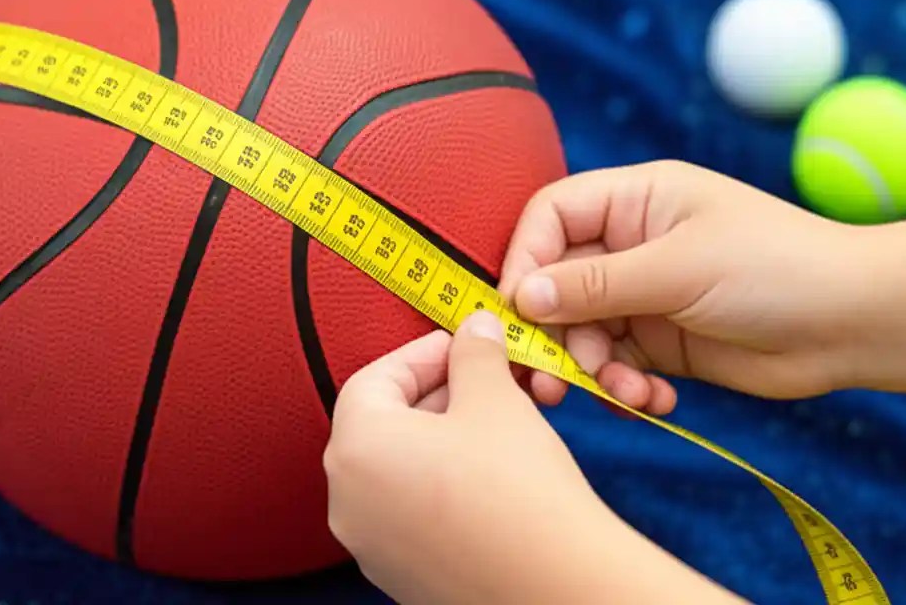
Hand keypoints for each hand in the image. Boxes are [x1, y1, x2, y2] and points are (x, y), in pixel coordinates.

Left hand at [324, 310, 742, 604]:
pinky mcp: (400, 575)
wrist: (557, 585)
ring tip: (495, 424)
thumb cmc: (520, 490)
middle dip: (437, 395)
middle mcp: (348, 502)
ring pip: (398, 470)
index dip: (423, 353)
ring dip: (440, 439)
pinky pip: (410, 513)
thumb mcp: (496, 400)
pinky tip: (490, 477)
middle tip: (485, 378)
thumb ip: (474, 353)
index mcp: (355, 450)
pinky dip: (440, 485)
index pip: (375, 379)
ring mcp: (370, 545)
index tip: (463, 344)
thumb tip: (474, 327)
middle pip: (383, 425)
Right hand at [498, 160, 868, 408]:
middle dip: (551, 332)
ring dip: (591, 370)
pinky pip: (616, 366)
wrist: (855, 324)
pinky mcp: (662, 342)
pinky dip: (623, 388)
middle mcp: (633, 244)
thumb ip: (594, 285)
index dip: (524, 259)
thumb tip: (518, 296)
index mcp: (637, 199)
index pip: (551, 217)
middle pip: (555, 282)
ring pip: (582, 332)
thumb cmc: (776, 269)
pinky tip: (654, 402)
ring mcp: (646, 294)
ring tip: (621, 394)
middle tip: (549, 379)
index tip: (517, 310)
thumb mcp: (677, 269)